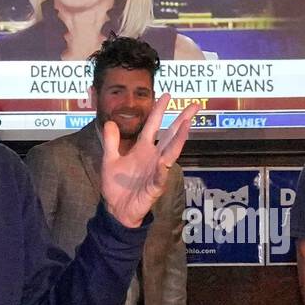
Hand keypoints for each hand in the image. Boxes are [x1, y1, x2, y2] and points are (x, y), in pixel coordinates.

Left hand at [101, 92, 195, 227]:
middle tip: (194, 106)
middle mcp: (153, 156)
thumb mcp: (109, 159)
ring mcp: (156, 170)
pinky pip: (161, 175)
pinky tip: (166, 159)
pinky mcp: (155, 186)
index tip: (166, 95)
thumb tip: (110, 122)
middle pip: (171, 135)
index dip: (159, 110)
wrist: (117, 210)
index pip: (153, 125)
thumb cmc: (116, 186)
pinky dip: (163, 167)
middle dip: (182, 120)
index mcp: (143, 149)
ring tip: (187, 125)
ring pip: (171, 152)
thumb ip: (111, 142)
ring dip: (179, 139)